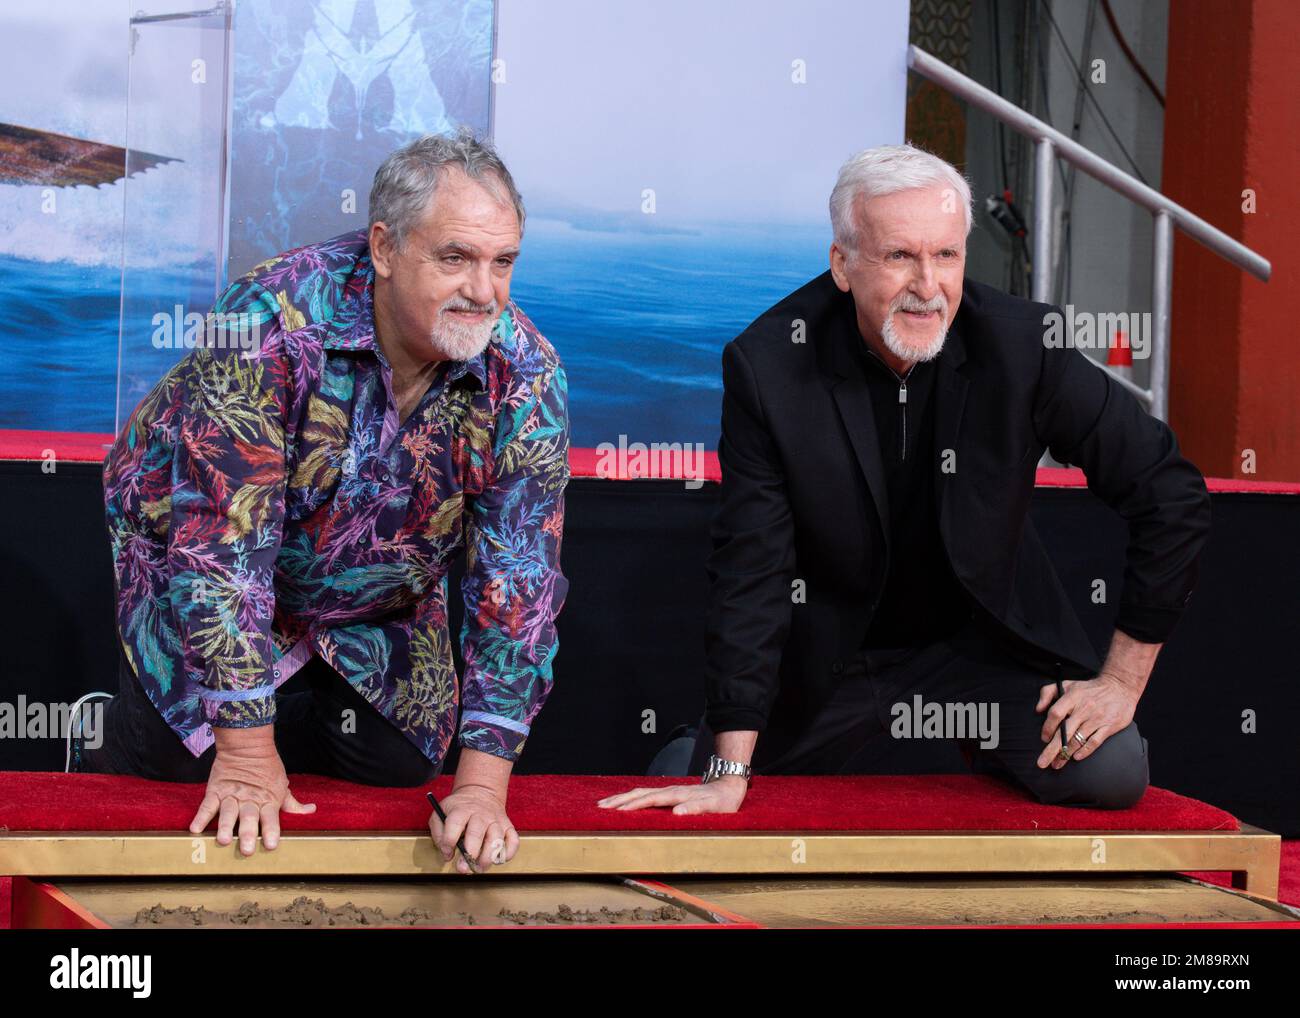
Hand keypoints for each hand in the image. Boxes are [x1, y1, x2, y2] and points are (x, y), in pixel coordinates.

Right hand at [188, 727, 315, 855]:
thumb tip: (311, 810)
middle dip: (248, 834)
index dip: (271, 831)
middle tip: (246, 849)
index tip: (271, 845)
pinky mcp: (216, 790)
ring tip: (223, 840)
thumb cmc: (267, 768)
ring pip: (228, 813)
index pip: (271, 818)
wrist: (247, 745)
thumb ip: (293, 803)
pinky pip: (207, 805)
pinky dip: (201, 816)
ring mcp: (232, 795)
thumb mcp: (282, 785)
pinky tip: (195, 829)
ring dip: (225, 827)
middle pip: (249, 818)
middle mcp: (250, 800)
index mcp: (268, 800)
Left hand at [430, 784, 517, 873]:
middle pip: (477, 833)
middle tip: (463, 868)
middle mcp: (481, 814)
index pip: (455, 824)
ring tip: (480, 867)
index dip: (449, 841)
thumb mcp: (441, 813)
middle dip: (470, 854)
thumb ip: (439, 833)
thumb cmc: (459, 808)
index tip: (447, 852)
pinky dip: (508, 853)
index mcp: (462, 809)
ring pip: (496, 839)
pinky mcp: (508, 826)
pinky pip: (513, 841)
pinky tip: (497, 859)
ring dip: (488, 857)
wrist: (481, 792)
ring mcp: (496, 820)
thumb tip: (447, 853)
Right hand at [596, 777, 747, 814]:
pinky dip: (631, 797)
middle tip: (601, 807)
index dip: (634, 805)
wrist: (727, 785)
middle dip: (620, 800)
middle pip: (640, 794)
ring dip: (622, 797)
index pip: (651, 800)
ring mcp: (668, 790)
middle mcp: (670, 790)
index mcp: (678, 795)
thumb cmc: (721, 800)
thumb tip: (677, 812)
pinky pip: (646, 794)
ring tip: (605, 803)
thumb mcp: (713, 807)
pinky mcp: (668, 793)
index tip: (618, 810)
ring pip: (640, 792)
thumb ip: (695, 808)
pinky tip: (624, 800)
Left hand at [1035, 672, 1140, 769]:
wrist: (1119, 687)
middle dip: (1052, 749)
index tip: (1044, 738)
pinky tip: (1076, 757)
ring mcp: (1097, 719)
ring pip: (1078, 739)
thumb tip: (1038, 710)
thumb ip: (1047, 693)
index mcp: (1072, 698)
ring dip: (1066, 754)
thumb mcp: (1066, 684)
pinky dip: (1085, 751)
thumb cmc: (1088, 688)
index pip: (1056, 714)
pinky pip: (1095, 741)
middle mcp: (1084, 709)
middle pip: (1065, 732)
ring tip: (1056, 764)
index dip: (1048, 727)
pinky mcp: (1109, 726)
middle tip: (1042, 763)